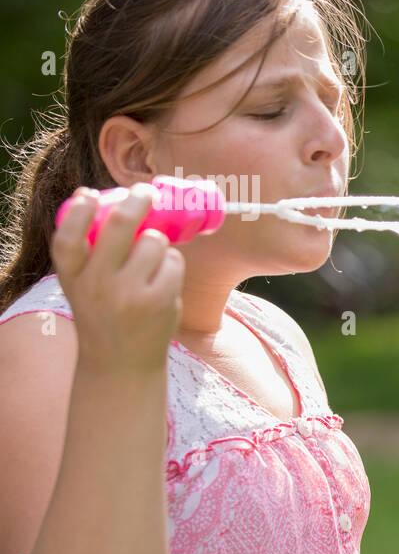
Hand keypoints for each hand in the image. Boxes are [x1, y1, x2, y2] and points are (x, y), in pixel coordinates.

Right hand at [50, 183, 183, 372]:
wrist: (122, 362)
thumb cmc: (104, 312)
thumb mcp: (83, 285)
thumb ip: (89, 251)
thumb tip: (101, 198)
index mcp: (73, 277)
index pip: (68, 237)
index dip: (78, 211)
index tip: (89, 194)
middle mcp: (98, 284)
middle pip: (120, 225)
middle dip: (137, 199)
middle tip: (145, 191)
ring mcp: (129, 293)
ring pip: (154, 240)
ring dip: (157, 241)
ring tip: (150, 261)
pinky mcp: (159, 301)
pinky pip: (174, 261)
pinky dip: (172, 263)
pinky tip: (162, 279)